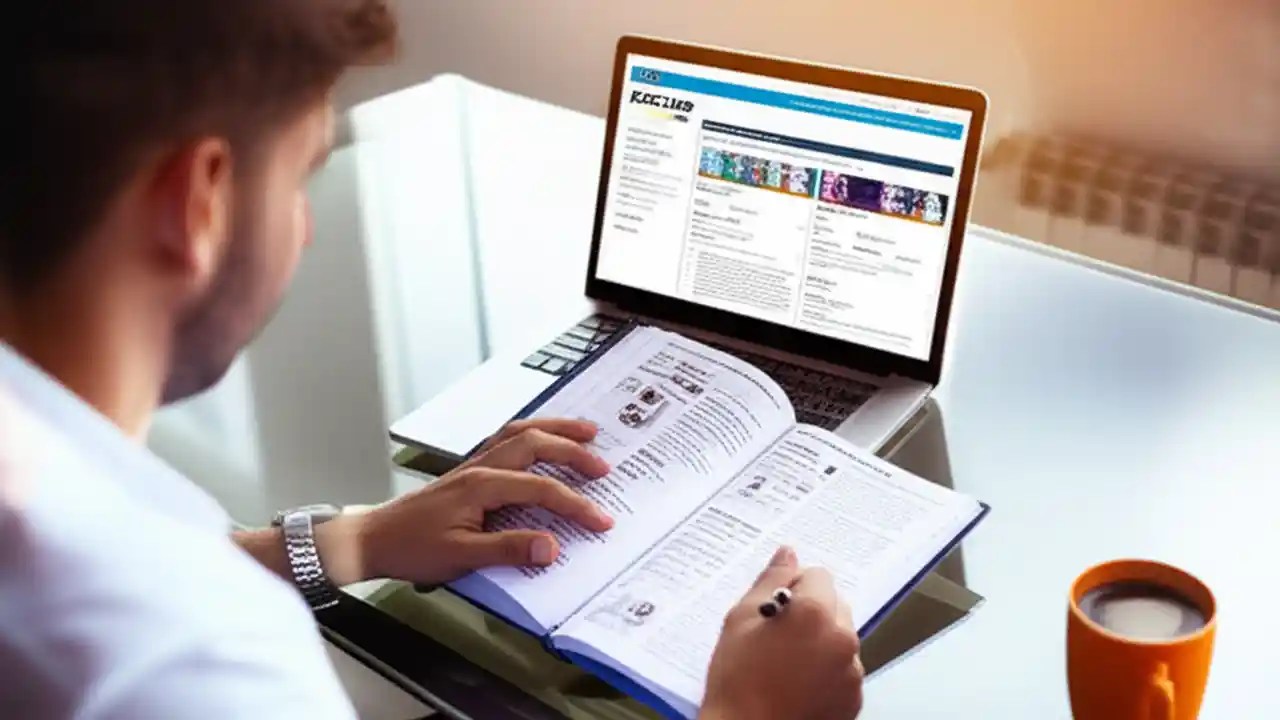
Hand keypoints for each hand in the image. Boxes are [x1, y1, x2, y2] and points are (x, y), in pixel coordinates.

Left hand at [353, 418, 613, 584]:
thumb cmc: (411, 547)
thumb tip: (551, 547)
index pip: (539, 489)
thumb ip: (508, 550)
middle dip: (573, 451)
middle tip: (603, 465)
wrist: (373, 539)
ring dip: (555, 430)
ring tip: (585, 432)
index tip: (599, 520)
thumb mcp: (460, 556)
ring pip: (521, 434)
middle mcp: (480, 467)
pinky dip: (533, 435)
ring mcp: (474, 466)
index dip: (574, 505)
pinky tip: (542, 440)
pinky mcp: (469, 472)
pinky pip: (508, 441)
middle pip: (535, 444)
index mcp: (481, 485)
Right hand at [700, 547, 863, 719]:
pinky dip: (826, 670)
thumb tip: (787, 554)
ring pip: (840, 637)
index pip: (817, 575)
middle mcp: (841, 639)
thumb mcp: (741, 620)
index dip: (792, 587)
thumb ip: (770, 580)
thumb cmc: (737, 683)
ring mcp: (851, 672)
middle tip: (777, 635)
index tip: (774, 608)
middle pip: (835, 603)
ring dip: (820, 640)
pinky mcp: (853, 698)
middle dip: (811, 611)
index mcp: (815, 613)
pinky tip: (796, 683)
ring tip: (785, 664)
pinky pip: (844, 669)